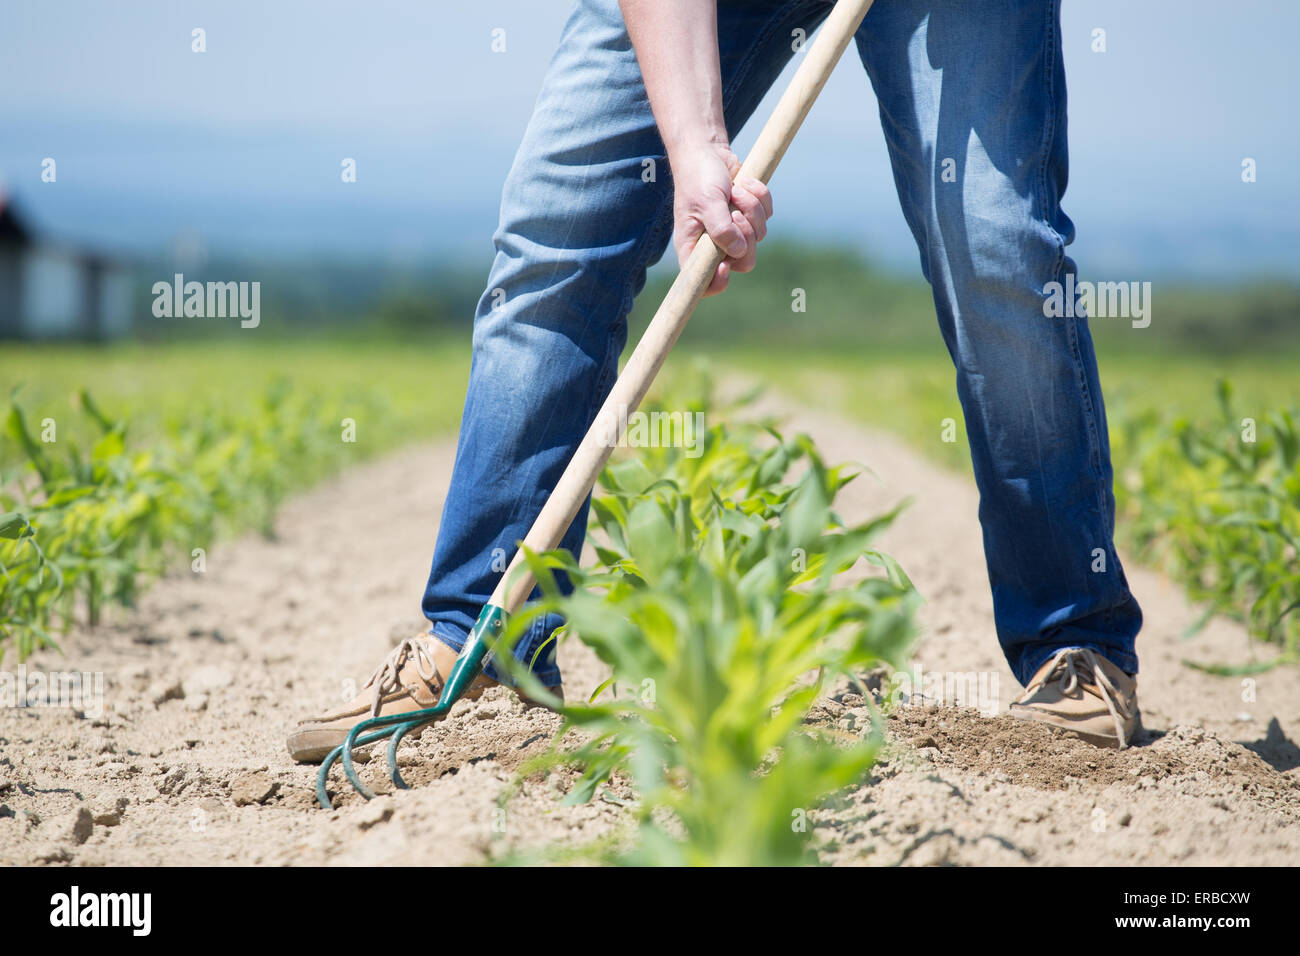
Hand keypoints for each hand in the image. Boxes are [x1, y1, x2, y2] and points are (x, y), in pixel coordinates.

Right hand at [670, 142, 772, 295]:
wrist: (708, 151)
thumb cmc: (698, 177)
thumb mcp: (706, 202)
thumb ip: (721, 229)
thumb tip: (738, 251)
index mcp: (694, 248)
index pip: (703, 281)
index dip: (716, 282)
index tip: (724, 265)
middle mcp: (714, 245)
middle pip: (744, 262)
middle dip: (745, 235)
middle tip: (735, 214)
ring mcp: (734, 231)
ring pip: (758, 236)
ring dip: (751, 209)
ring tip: (735, 190)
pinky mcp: (749, 216)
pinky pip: (766, 215)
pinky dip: (760, 197)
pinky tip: (744, 183)